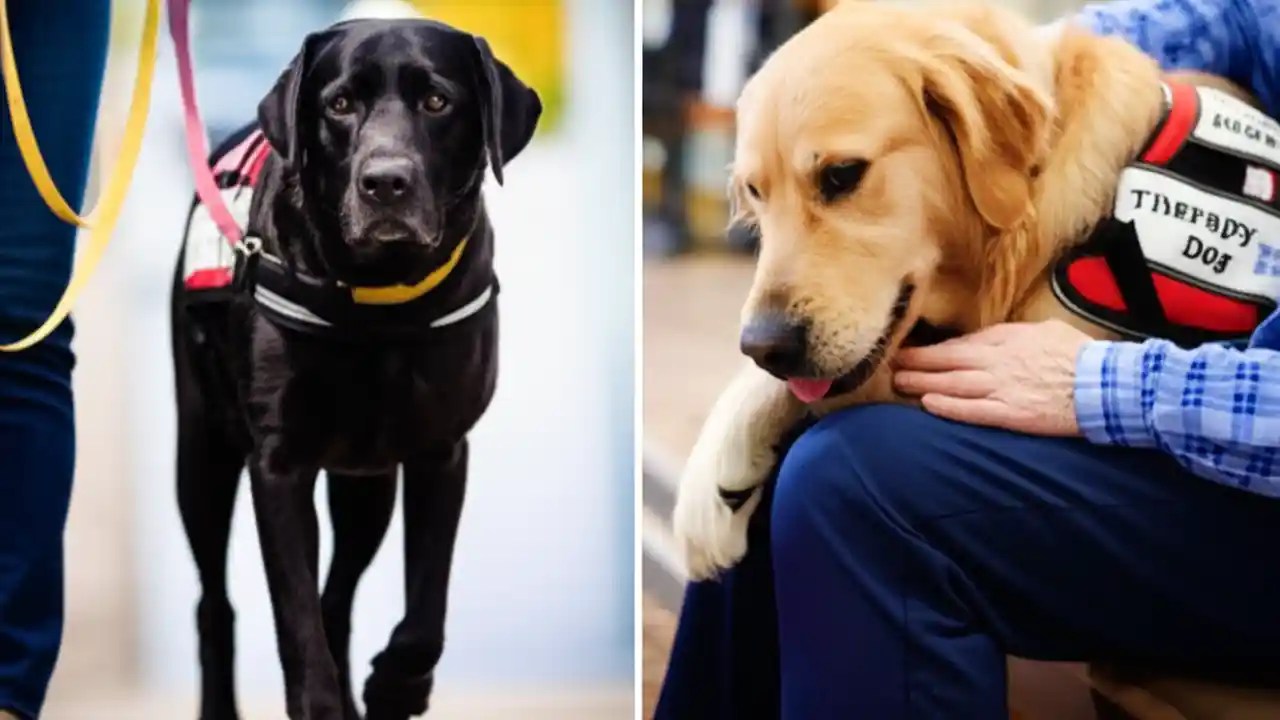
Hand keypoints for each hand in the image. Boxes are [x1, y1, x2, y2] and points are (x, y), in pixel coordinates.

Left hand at [893, 320, 1092, 435]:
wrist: (1103, 383)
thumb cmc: (1078, 355)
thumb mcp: (1043, 331)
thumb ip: (1012, 335)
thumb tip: (990, 338)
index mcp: (1006, 340)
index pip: (959, 344)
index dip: (932, 349)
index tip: (912, 350)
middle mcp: (997, 362)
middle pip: (946, 361)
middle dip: (916, 363)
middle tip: (892, 364)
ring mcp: (1002, 388)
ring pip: (952, 385)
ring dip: (922, 383)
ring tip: (899, 383)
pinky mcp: (1010, 413)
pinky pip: (972, 410)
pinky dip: (948, 407)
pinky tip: (928, 405)